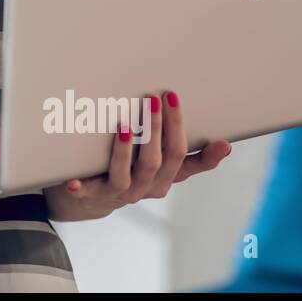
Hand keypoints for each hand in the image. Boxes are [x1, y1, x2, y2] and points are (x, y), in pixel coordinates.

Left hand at [43, 91, 231, 221]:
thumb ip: (191, 157)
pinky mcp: (92, 197)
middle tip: (154, 98)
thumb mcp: (165, 168)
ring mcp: (118, 193)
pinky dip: (82, 187)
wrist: (92, 202)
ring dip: (125, 151)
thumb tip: (227, 144)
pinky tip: (74, 181)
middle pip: (154, 161)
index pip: (178, 153)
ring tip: (125, 126)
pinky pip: (87, 193)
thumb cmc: (134, 174)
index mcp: (165, 179)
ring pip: (125, 175)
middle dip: (156, 129)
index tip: (176, 99)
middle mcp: (145, 188)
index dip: (178, 127)